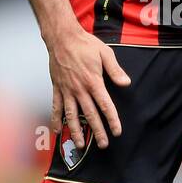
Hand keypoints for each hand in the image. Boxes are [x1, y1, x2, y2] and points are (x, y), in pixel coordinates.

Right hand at [47, 23, 130, 149]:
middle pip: (90, 115)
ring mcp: (67, 90)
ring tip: (80, 145)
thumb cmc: (85, 44)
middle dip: (97, 131)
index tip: (117, 131)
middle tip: (104, 144)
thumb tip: (126, 83)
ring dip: (76, 131)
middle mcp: (80, 90)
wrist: (62, 37)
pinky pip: (56, 107)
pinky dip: (55, 120)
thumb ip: (115, 70)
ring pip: (71, 116)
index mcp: (93, 82)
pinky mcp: (57, 88)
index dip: (112, 120)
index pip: (105, 106)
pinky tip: (57, 131)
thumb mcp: (105, 54)